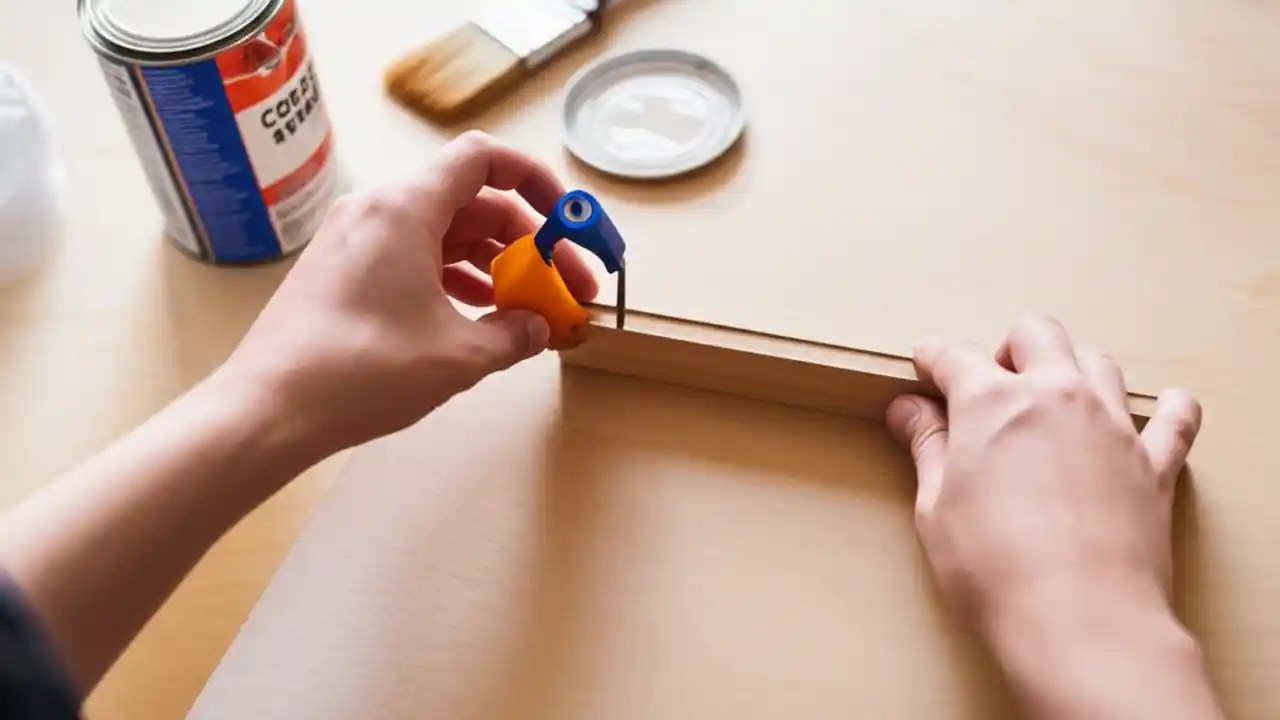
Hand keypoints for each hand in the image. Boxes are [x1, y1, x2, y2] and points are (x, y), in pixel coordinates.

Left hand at [220, 131, 597, 455]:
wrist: (267, 410)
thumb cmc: (361, 371)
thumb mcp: (457, 356)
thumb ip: (512, 335)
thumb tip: (538, 329)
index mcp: (407, 207)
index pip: (484, 159)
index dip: (535, 180)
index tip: (566, 221)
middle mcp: (378, 210)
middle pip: (471, 201)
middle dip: (526, 242)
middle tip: (565, 288)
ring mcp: (355, 240)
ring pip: (443, 232)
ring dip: (493, 264)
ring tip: (527, 308)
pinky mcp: (341, 272)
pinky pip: (412, 256)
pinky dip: (453, 277)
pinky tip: (477, 317)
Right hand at [886, 314, 1219, 718]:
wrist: (1079, 622)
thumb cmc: (995, 571)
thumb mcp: (937, 508)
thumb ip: (928, 447)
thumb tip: (908, 409)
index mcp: (992, 402)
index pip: (955, 356)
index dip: (933, 357)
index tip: (925, 364)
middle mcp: (1056, 396)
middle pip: (1036, 334)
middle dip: (1009, 348)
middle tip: (992, 386)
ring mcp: (1111, 425)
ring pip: (1097, 361)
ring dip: (1072, 369)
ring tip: (1056, 401)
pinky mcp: (1154, 464)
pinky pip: (1175, 418)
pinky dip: (1168, 408)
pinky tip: (1162, 409)